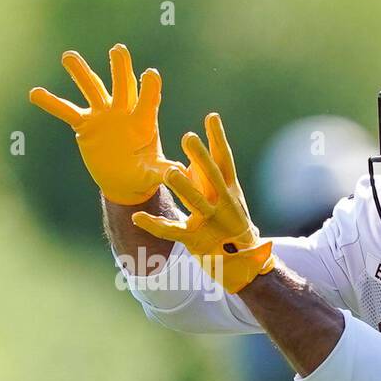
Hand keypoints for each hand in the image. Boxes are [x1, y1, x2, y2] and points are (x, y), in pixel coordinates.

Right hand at [29, 44, 180, 205]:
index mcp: (144, 121)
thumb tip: (178, 172)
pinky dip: (52, 103)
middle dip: (120, 68)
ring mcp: (103, 115)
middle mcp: (124, 111)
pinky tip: (35, 93)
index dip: (150, 87)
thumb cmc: (143, 174)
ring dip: (81, 73)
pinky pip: (67, 111)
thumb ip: (162, 170)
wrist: (124, 181)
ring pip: (93, 89)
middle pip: (122, 85)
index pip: (148, 99)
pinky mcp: (86, 124)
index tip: (151, 73)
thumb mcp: (153, 174)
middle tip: (118, 49)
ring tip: (68, 56)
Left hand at [132, 113, 275, 292]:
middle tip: (188, 136)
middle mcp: (224, 205)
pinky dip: (154, 225)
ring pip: (196, 203)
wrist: (243, 263)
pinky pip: (172, 232)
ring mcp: (211, 223)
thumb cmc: (231, 225)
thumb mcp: (226, 199)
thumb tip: (189, 161)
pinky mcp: (195, 241)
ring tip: (171, 171)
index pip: (225, 161)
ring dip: (184, 187)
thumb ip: (207, 180)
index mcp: (231, 191)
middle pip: (212, 177)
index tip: (211, 117)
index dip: (218, 139)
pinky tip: (138, 217)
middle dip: (201, 157)